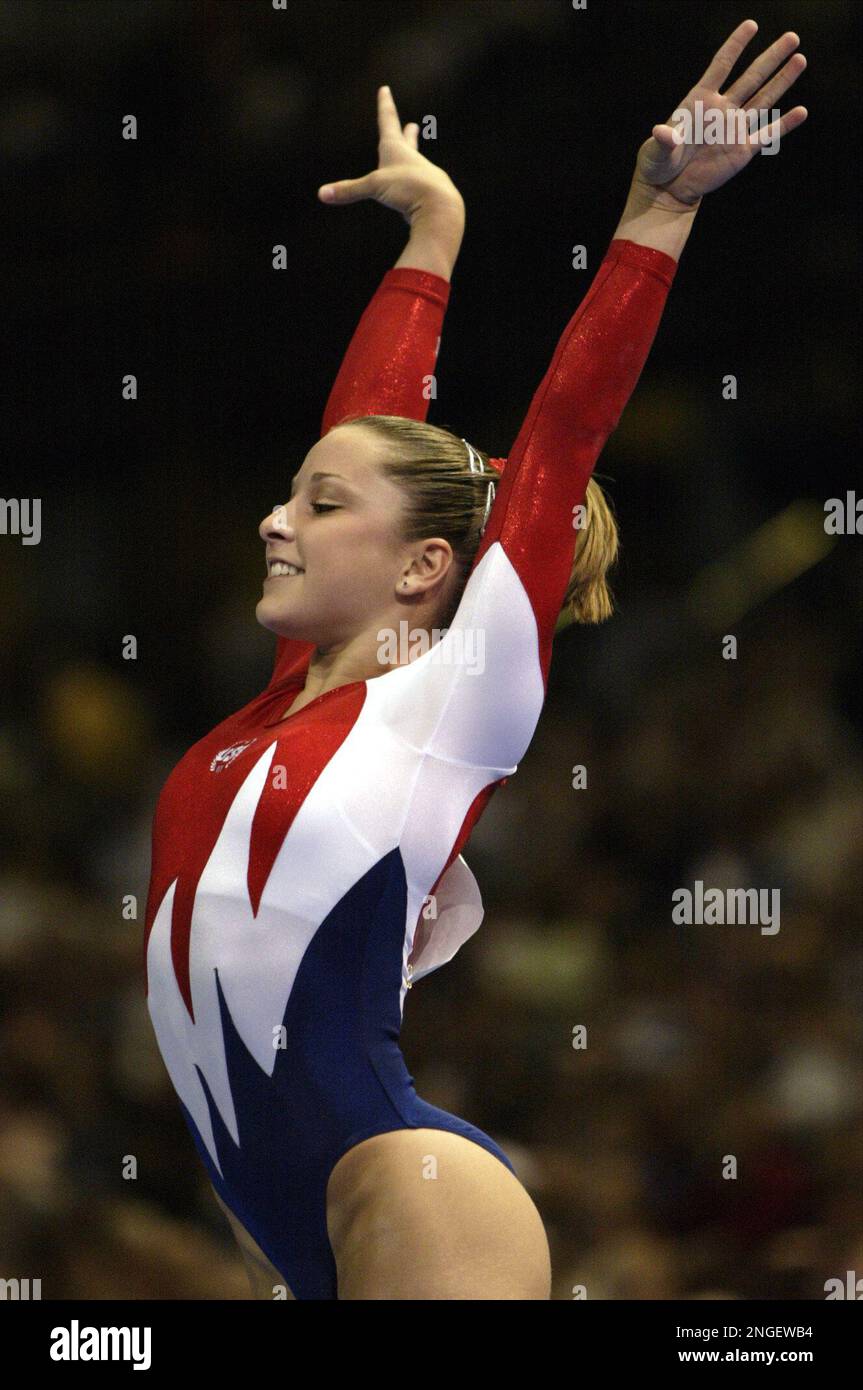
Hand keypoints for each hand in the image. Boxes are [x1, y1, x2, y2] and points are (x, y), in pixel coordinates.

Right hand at [318, 86, 463, 227]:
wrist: (440, 207)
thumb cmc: (408, 190)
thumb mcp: (374, 188)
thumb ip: (349, 190)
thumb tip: (321, 194)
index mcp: (397, 149)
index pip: (388, 121)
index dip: (385, 105)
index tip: (385, 89)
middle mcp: (411, 159)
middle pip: (408, 142)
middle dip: (407, 133)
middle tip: (413, 125)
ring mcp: (422, 177)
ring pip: (415, 168)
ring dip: (411, 165)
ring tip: (409, 170)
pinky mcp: (428, 196)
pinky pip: (417, 192)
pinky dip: (414, 191)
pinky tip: (414, 199)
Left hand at [633, 18, 807, 207]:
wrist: (669, 188)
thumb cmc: (658, 164)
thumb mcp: (656, 151)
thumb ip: (664, 140)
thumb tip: (663, 133)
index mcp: (700, 100)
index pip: (721, 66)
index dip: (736, 45)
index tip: (752, 25)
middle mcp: (722, 110)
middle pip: (751, 78)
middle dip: (771, 57)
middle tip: (792, 37)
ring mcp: (733, 129)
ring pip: (764, 100)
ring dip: (782, 81)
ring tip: (800, 59)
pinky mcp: (742, 151)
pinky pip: (767, 135)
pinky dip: (784, 125)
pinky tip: (801, 112)